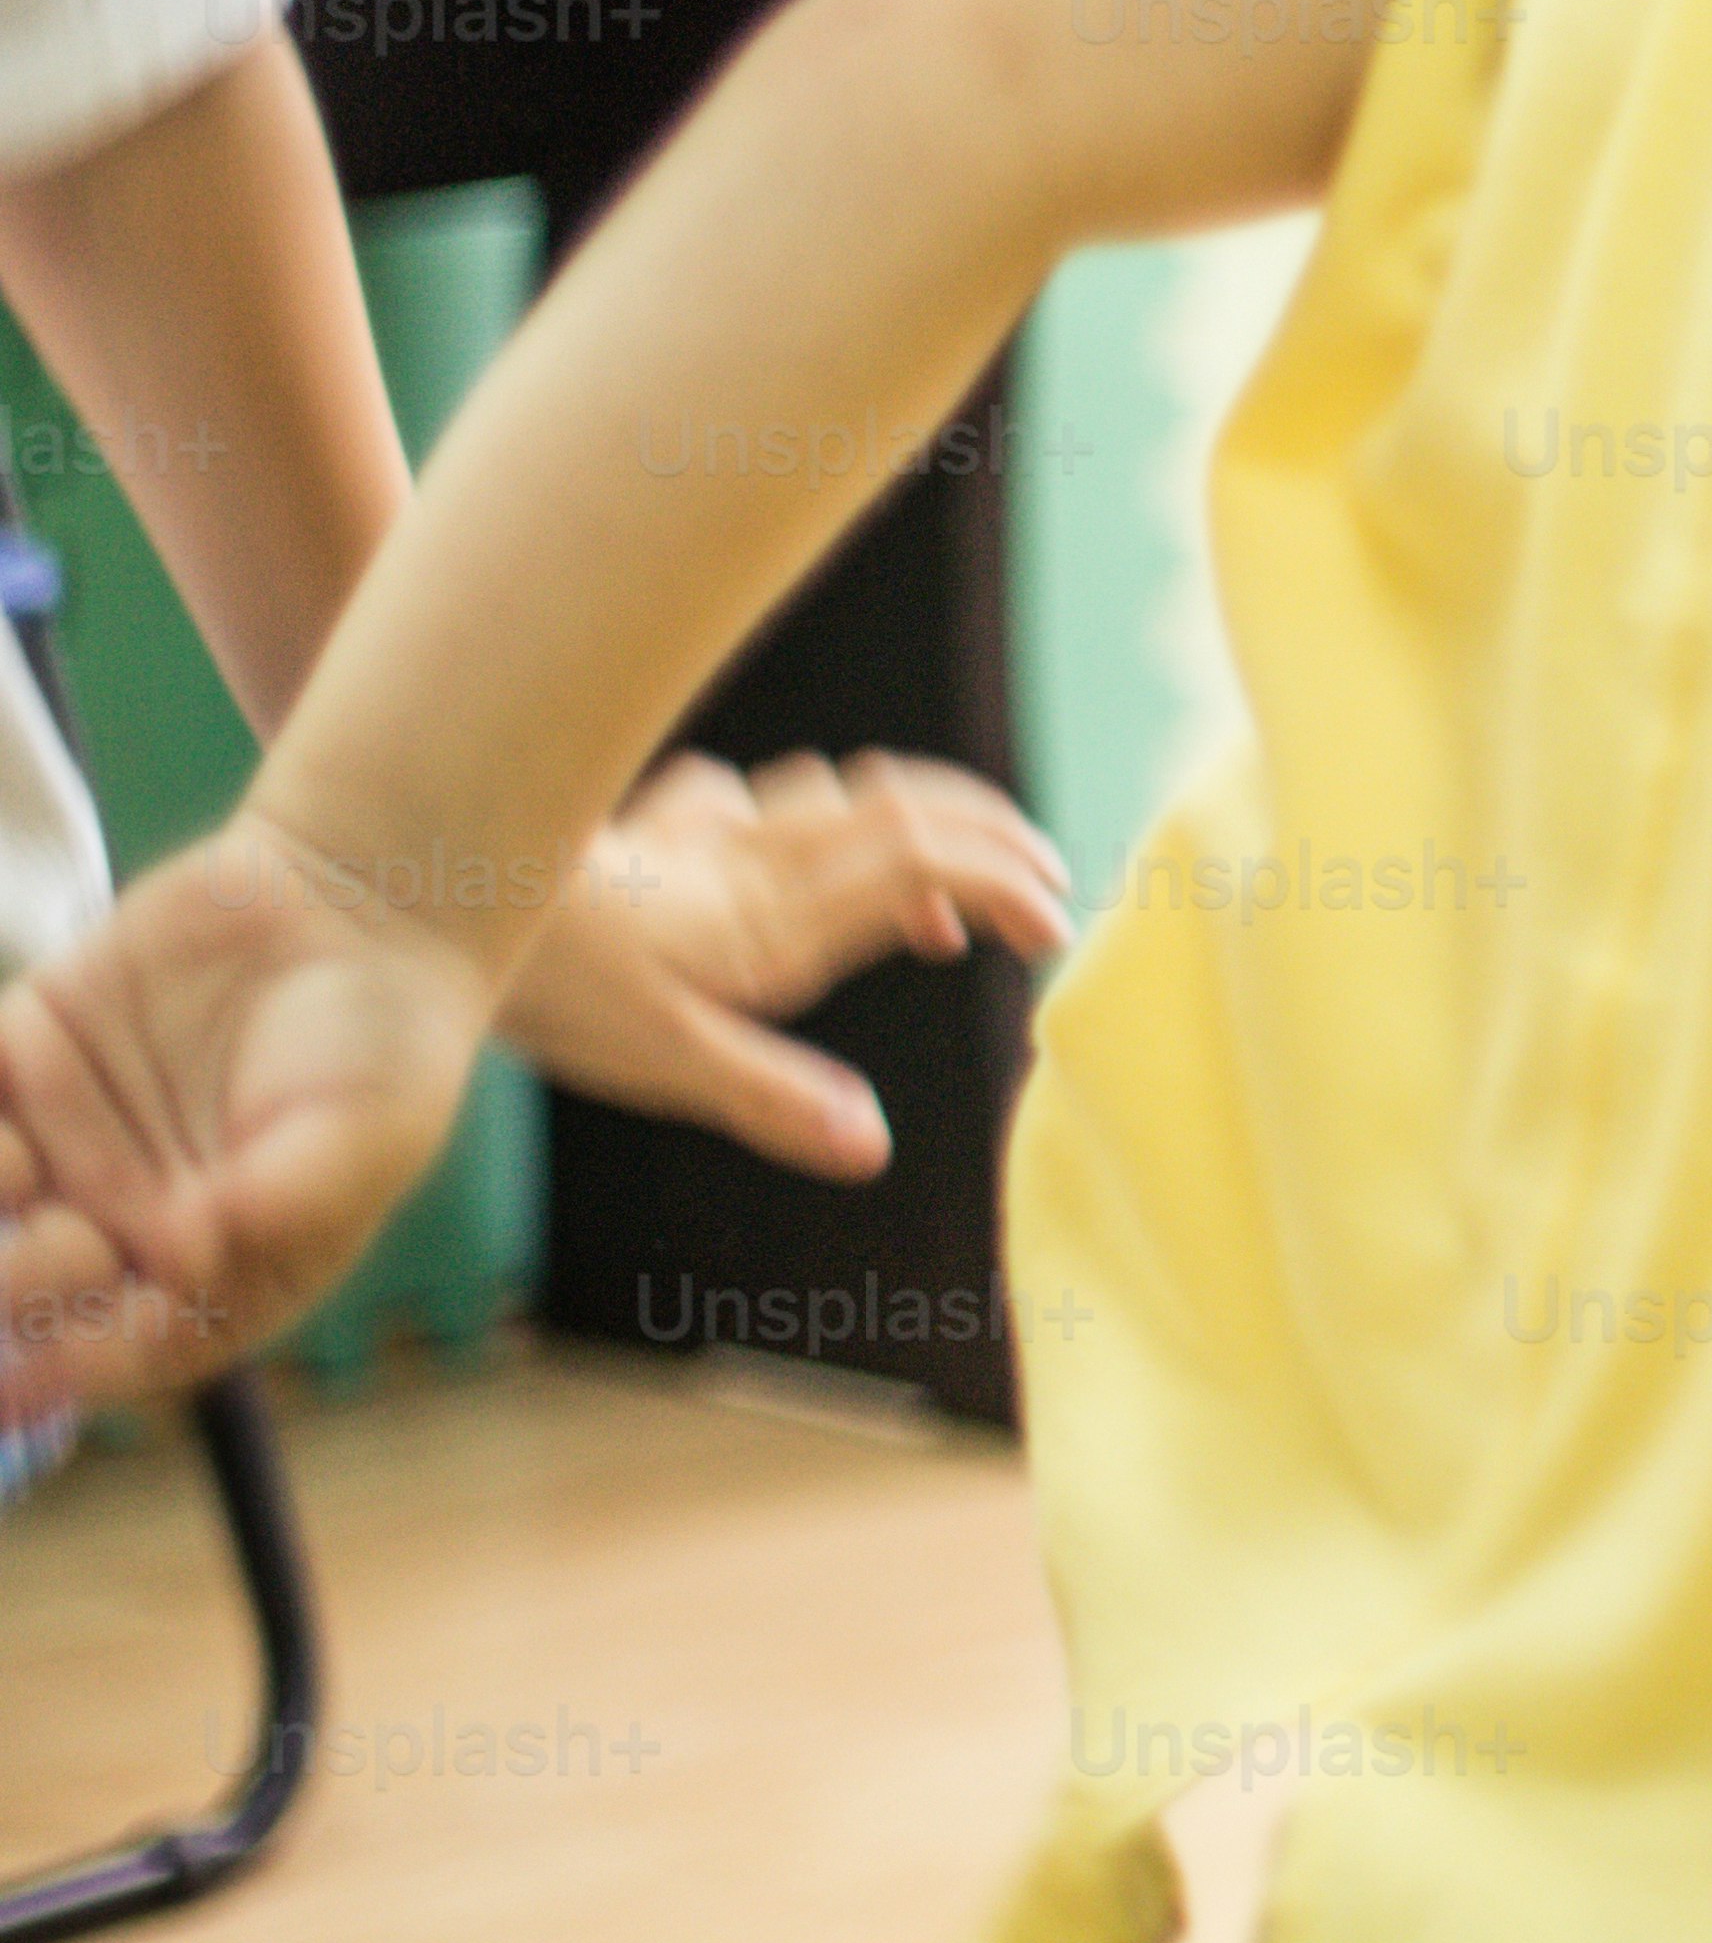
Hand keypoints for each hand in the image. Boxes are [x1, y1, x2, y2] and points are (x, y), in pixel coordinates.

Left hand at [0, 813, 515, 1430]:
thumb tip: (191, 1249)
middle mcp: (122, 1220)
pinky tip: (4, 1084)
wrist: (358, 906)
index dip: (75, 1367)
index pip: (134, 1342)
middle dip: (17, 1282)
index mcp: (214, 1269)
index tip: (31, 1377)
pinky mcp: (27, 1053)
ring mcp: (67, 1141)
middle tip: (26, 1261)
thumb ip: (291, 1191)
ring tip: (14, 1163)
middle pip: (40, 1279)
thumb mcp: (368, 1130)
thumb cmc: (385, 1045)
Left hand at [488, 749, 1076, 1166]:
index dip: (1004, 882)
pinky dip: (792, 819)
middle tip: (1044, 880)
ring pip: (838, 796)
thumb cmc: (552, 984)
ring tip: (937, 881)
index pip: (928, 866)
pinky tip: (769, 843)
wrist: (431, 888)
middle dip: (992, 835)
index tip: (1050, 924)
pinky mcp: (649, 834)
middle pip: (906, 810)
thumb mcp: (667, 1060)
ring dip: (913, 823)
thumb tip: (873, 1145)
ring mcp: (705, 839)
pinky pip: (741, 806)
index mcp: (784, 917)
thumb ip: (773, 1096)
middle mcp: (761, 862)